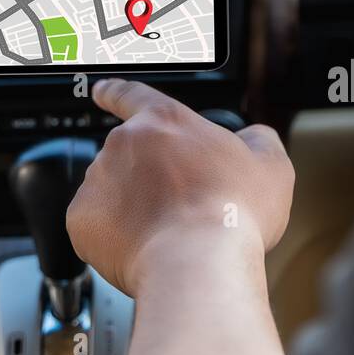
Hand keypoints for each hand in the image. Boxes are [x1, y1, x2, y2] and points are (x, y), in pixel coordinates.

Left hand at [66, 78, 294, 296]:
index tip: (102, 92)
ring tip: (168, 232)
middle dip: (148, 177)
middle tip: (180, 206)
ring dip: (132, 206)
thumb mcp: (271, 166)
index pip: (132, 95)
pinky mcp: (82, 219)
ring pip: (112, 189)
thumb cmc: (234, 215)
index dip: (116, 93)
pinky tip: (145, 246)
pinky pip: (96, 224)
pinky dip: (115, 235)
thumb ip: (258, 140)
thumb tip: (252, 139)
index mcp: (166, 121)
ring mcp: (98, 179)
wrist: (197, 263)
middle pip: (129, 154)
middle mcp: (125, 142)